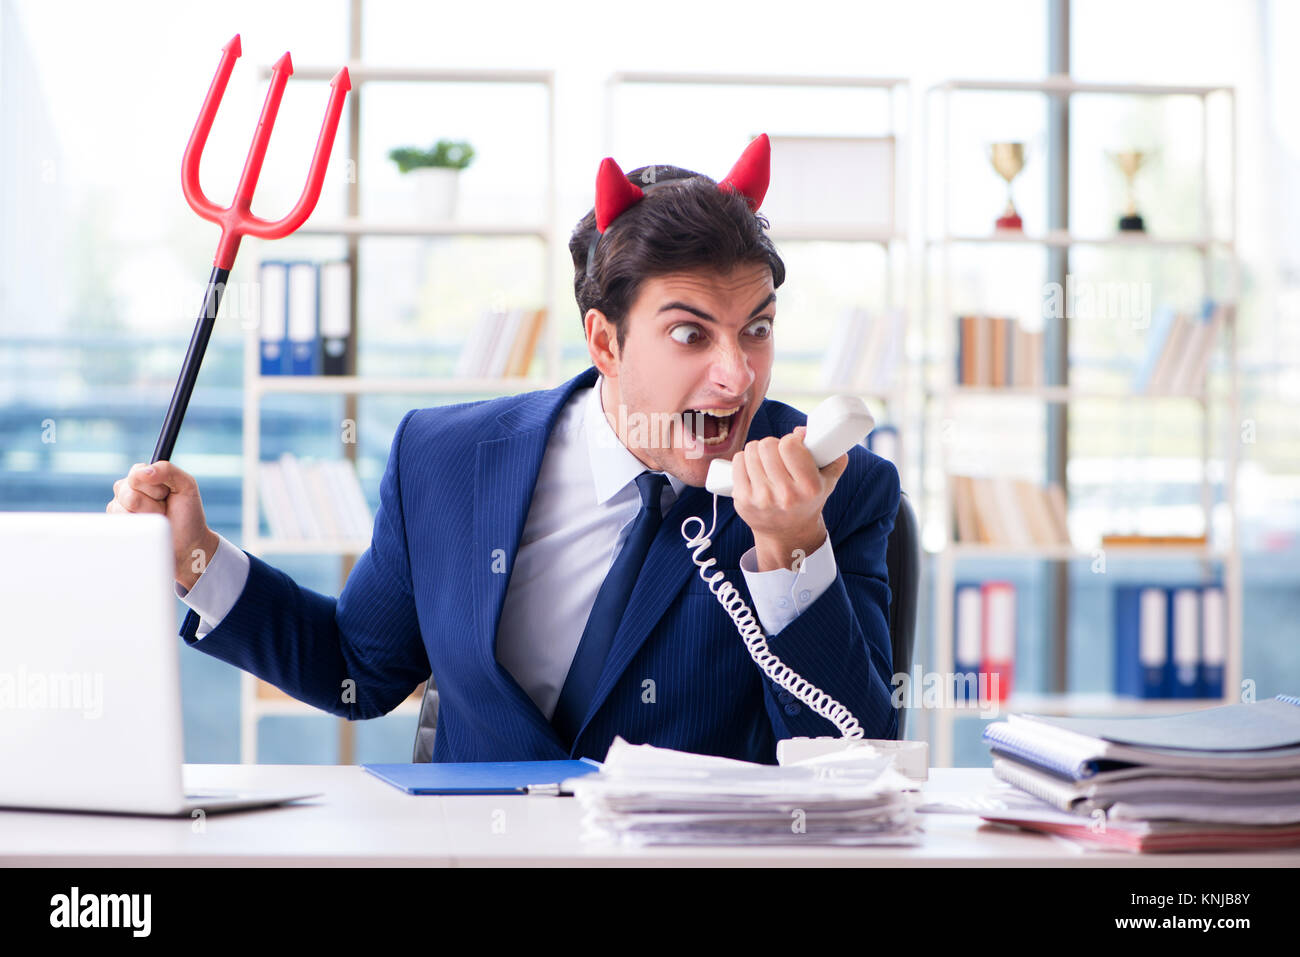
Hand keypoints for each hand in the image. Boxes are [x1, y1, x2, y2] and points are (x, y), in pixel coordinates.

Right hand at [107, 460, 218, 589]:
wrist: (188, 544)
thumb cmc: (188, 514)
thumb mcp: (186, 485)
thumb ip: (167, 470)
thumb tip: (144, 471)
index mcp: (143, 476)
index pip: (137, 475)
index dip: (155, 487)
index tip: (167, 494)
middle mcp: (127, 490)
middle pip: (128, 493)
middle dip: (152, 503)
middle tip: (164, 508)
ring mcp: (119, 508)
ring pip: (121, 509)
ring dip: (146, 516)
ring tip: (157, 519)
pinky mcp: (117, 525)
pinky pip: (118, 523)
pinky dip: (138, 527)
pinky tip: (148, 528)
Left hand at [730, 426, 848, 571]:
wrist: (788, 534)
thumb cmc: (808, 501)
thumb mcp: (828, 480)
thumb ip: (832, 453)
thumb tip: (802, 430)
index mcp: (809, 488)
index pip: (789, 445)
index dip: (791, 440)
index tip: (794, 446)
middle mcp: (785, 495)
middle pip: (767, 445)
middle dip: (773, 444)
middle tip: (778, 454)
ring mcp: (761, 498)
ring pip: (751, 451)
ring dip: (758, 450)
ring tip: (766, 461)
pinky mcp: (743, 499)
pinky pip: (737, 461)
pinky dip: (744, 458)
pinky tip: (753, 467)